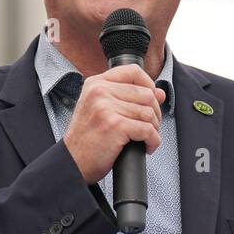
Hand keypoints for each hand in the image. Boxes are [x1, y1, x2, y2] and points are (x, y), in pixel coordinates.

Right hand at [63, 64, 165, 183]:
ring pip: (149, 113)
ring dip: (154, 129)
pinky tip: (146, 147)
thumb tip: (160, 93)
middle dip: (154, 112)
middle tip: (148, 127)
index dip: (149, 84)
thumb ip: (127, 97)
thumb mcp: (101, 109)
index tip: (151, 99)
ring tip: (145, 138)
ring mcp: (107, 108)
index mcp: (95, 84)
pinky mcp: (116, 125)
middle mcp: (99, 91)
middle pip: (146, 94)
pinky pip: (148, 130)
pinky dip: (153, 141)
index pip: (133, 71)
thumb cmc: (87, 138)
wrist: (73, 162)